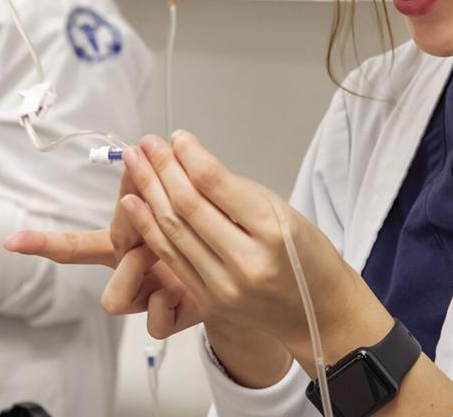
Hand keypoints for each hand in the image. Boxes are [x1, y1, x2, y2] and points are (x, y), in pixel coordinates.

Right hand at [5, 163, 206, 339]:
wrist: (250, 270)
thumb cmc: (212, 231)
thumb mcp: (184, 201)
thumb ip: (158, 182)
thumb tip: (138, 151)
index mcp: (127, 244)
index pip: (77, 243)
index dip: (43, 244)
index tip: (12, 241)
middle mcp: (130, 271)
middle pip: (97, 253)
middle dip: (125, 226)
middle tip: (153, 214)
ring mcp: (146, 297)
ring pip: (113, 297)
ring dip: (136, 269)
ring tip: (165, 257)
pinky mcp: (167, 319)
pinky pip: (150, 322)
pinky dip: (164, 303)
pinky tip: (181, 290)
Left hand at [115, 133, 390, 366]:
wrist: (318, 315)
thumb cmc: (307, 258)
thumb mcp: (285, 213)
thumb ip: (237, 193)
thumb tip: (191, 164)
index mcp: (272, 232)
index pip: (216, 184)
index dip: (190, 156)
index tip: (176, 137)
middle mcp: (246, 262)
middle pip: (188, 206)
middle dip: (161, 169)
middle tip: (146, 144)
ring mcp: (224, 287)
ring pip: (174, 231)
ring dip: (148, 192)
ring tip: (134, 164)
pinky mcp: (209, 303)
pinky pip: (172, 257)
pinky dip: (149, 227)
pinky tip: (134, 203)